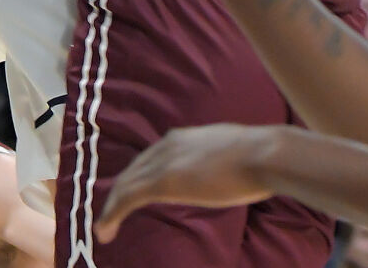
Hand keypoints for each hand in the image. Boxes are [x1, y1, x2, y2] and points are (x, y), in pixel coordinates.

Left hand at [95, 126, 271, 242]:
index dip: (137, 176)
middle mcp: (168, 144)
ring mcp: (165, 161)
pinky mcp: (164, 181)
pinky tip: (105, 230)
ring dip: (112, 207)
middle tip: (111, 215)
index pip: (149, 157)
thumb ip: (215, 161)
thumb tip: (222, 172)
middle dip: (120, 192)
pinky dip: (112, 214)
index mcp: (183, 138)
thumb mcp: (230, 154)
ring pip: (126, 185)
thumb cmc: (258, 157)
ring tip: (104, 229)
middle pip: (133, 170)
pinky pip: (127, 198)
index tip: (132, 195)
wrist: (264, 155)